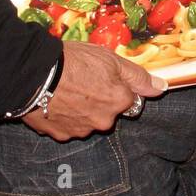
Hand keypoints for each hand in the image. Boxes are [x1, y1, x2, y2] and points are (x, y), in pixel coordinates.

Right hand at [22, 43, 167, 140]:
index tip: (103, 77)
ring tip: (66, 90)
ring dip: (81, 109)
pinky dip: (64, 116)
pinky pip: (67, 126)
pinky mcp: (59, 135)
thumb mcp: (111, 60)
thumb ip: (138, 76)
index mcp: (119, 102)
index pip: (128, 99)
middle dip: (99, 101)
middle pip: (107, 112)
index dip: (117, 86)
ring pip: (87, 120)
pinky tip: (55, 100)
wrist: (35, 73)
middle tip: (83, 82)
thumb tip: (160, 88)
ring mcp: (81, 131)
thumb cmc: (75, 61)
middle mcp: (103, 122)